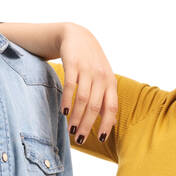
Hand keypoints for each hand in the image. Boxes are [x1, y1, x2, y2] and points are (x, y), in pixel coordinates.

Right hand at [58, 23, 116, 144]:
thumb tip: (110, 122)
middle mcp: (101, 77)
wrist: (77, 36)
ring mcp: (87, 70)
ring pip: (82, 100)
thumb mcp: (103, 78)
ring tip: (70, 130)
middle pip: (95, 107)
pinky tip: (63, 112)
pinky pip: (70, 87)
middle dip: (86, 125)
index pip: (112, 107)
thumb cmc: (91, 62)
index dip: (106, 124)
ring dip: (76, 117)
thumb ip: (106, 97)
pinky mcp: (73, 64)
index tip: (99, 139)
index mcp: (111, 82)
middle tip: (78, 139)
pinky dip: (66, 101)